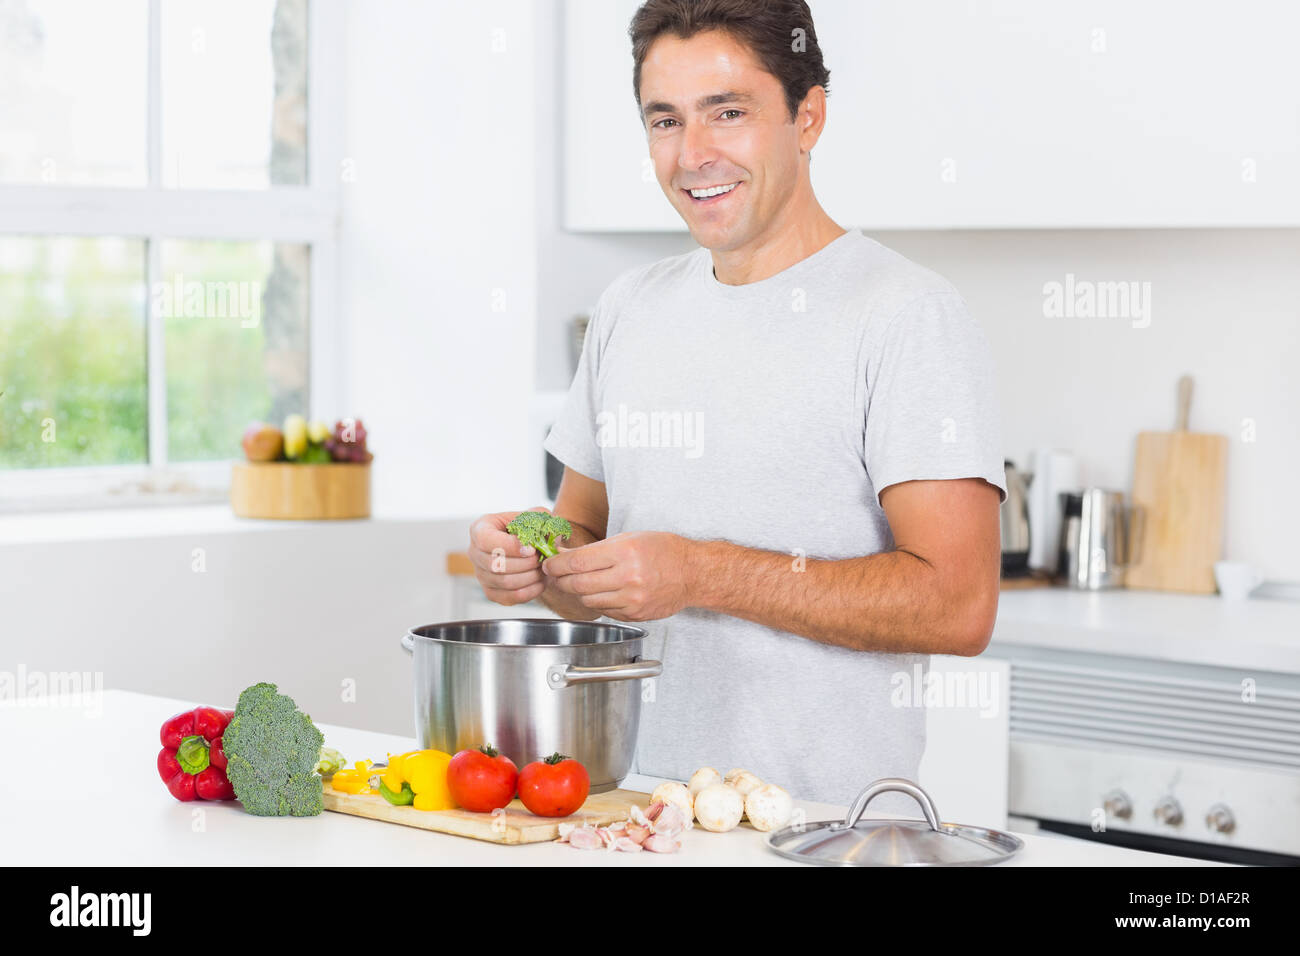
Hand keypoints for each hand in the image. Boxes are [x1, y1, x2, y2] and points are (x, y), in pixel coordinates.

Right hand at [467, 506, 554, 605]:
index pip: (486, 540)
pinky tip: (541, 581)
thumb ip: (541, 520)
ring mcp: (481, 575)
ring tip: (543, 569)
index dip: (509, 547)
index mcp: (480, 529)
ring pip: (505, 582)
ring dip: (530, 577)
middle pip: (495, 564)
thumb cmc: (529, 529)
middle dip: (525, 563)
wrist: (530, 548)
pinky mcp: (491, 592)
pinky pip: (510, 597)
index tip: (531, 549)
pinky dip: (530, 591)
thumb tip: (546, 535)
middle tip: (542, 559)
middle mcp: (475, 553)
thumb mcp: (535, 517)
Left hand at [541, 531, 692, 621]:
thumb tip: (565, 556)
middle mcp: (627, 577)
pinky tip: (600, 592)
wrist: (692, 573)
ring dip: (577, 592)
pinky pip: (603, 610)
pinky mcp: (634, 614)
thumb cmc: (662, 550)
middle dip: (560, 580)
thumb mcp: (629, 538)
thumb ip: (597, 550)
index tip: (549, 564)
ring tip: (577, 583)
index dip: (557, 565)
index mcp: (625, 553)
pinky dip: (596, 602)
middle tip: (555, 575)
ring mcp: (631, 599)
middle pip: (578, 584)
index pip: (577, 562)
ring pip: (588, 600)